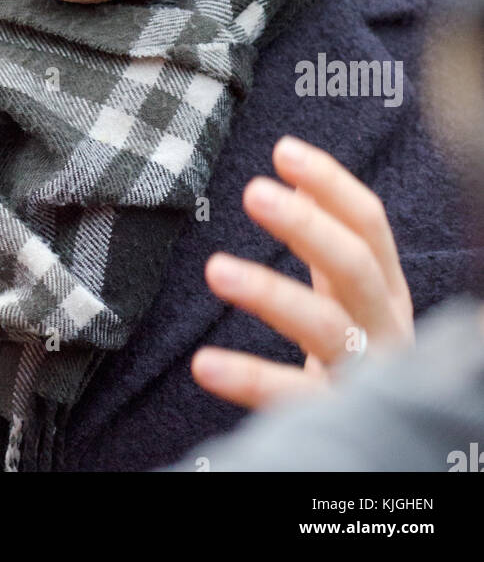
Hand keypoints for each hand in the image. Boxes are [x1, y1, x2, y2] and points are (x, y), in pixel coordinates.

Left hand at [191, 135, 413, 409]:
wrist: (387, 444)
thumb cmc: (357, 352)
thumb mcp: (350, 296)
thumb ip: (326, 244)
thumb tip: (298, 179)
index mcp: (388, 291)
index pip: (370, 225)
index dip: (331, 183)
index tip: (283, 149)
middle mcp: (385, 329)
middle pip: (355, 267)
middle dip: (307, 226)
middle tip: (253, 190)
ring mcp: (365, 376)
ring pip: (327, 329)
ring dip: (271, 293)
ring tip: (216, 268)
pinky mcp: (337, 421)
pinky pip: (293, 399)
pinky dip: (250, 378)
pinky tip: (205, 364)